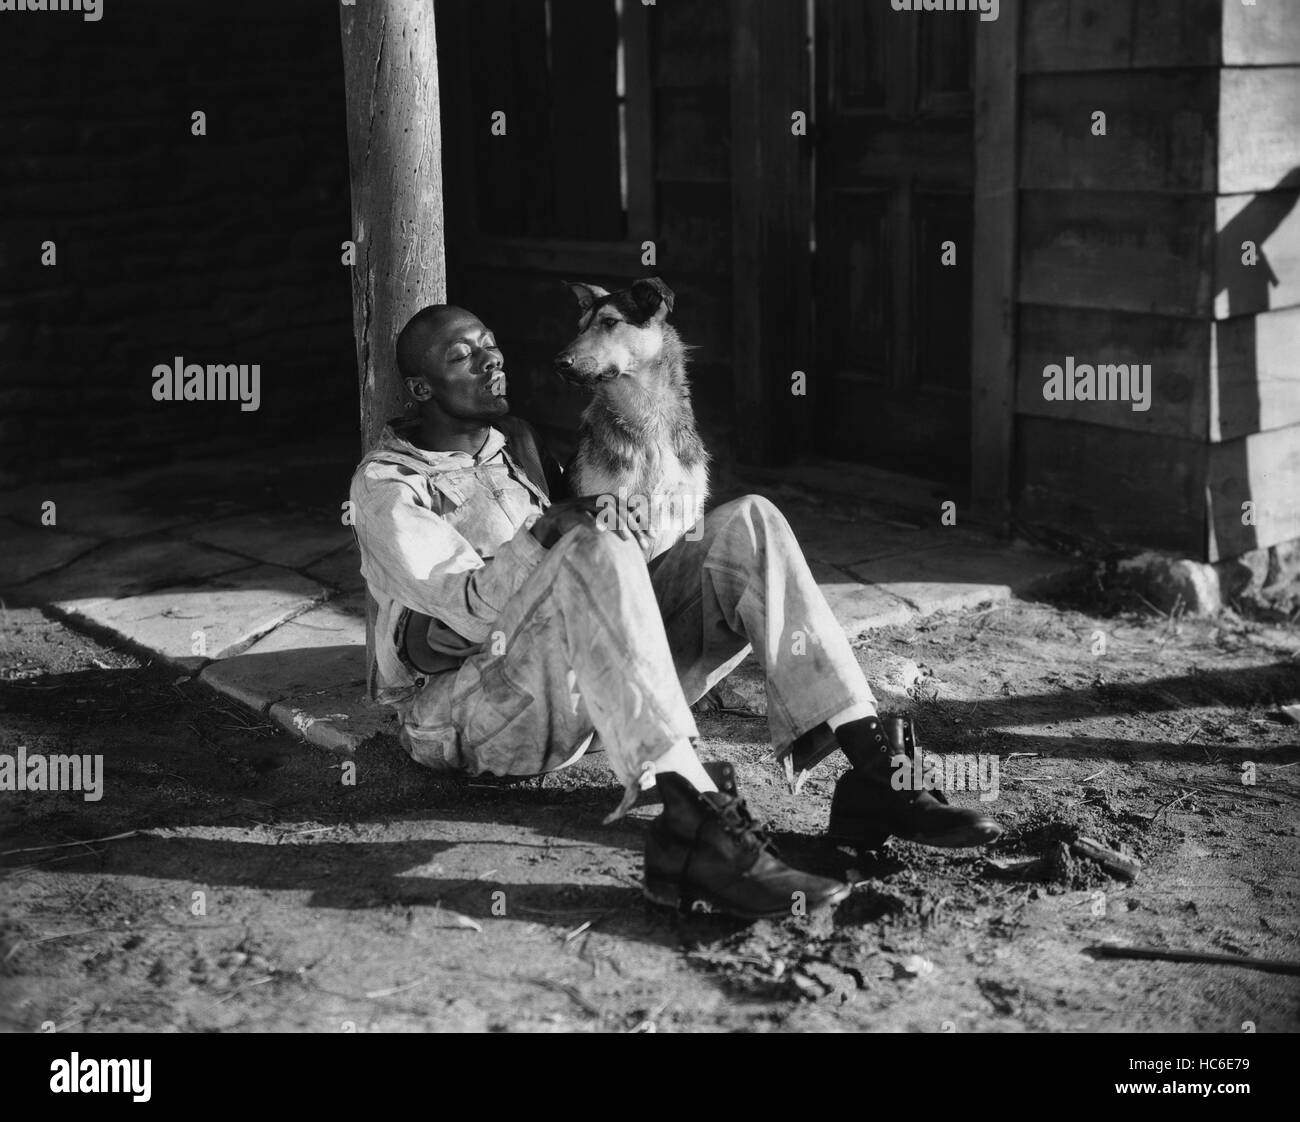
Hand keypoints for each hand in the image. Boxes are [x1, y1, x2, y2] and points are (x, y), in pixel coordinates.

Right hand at [529, 495, 651, 554]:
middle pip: (619, 509)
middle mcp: (595, 501)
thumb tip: (639, 527)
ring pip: (603, 511)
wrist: (548, 522)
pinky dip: (591, 522)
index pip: (629, 508)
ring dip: (616, 524)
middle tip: (644, 544)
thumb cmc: (578, 523)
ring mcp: (581, 506)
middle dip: (634, 526)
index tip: (654, 535)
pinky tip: (600, 530)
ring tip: (626, 539)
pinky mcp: (568, 514)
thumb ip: (617, 522)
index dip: (642, 520)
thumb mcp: (601, 522)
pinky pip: (581, 516)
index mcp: (605, 502)